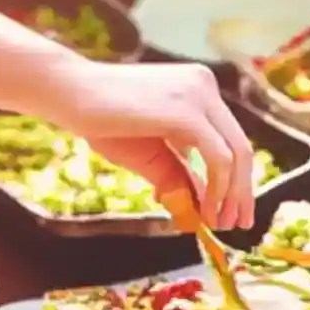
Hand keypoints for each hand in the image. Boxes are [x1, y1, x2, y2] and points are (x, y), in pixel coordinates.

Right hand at [49, 61, 254, 229]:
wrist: (68, 92)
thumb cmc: (100, 118)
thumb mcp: (148, 152)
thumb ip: (175, 173)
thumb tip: (197, 207)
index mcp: (198, 88)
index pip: (230, 137)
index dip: (237, 177)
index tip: (231, 208)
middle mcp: (205, 86)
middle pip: (241, 146)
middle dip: (242, 190)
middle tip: (237, 223)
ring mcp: (199, 95)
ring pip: (236, 153)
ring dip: (231, 194)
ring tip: (219, 222)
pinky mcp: (187, 112)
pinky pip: (218, 157)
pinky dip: (217, 188)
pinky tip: (205, 210)